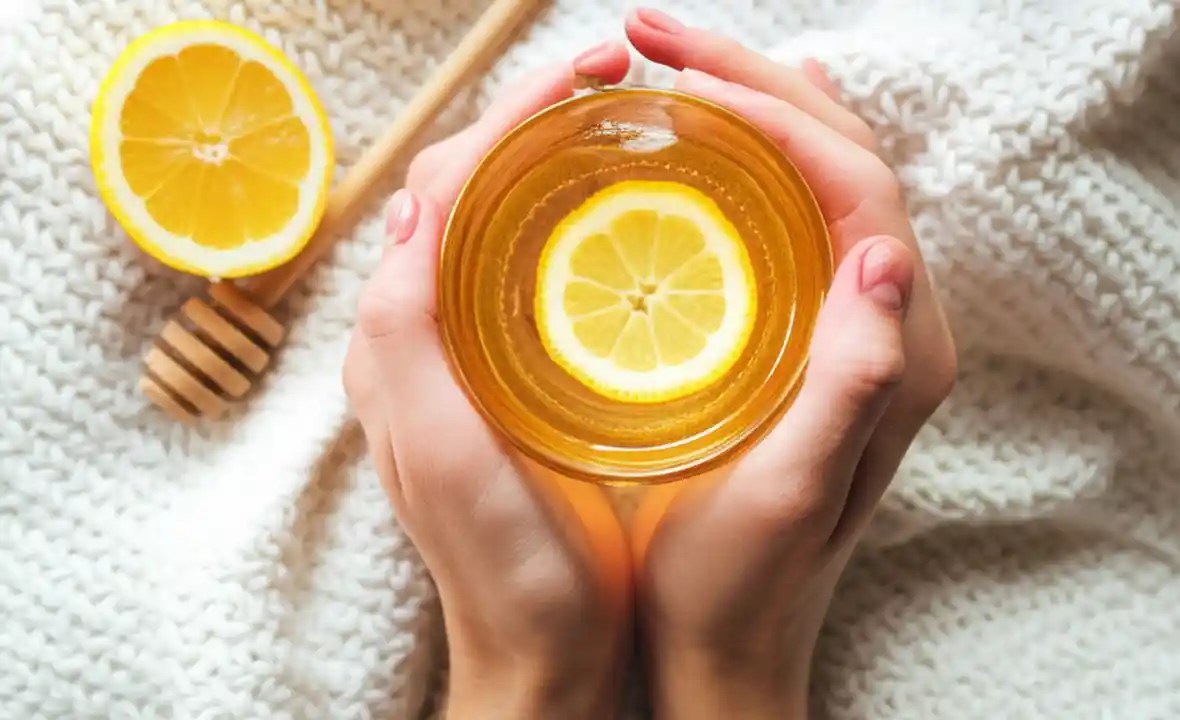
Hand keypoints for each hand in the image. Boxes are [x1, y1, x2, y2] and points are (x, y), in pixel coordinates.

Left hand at [342, 45, 634, 719]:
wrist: (543, 649)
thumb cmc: (506, 566)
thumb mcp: (443, 453)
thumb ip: (408, 334)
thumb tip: (420, 202)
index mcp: (403, 340)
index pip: (444, 186)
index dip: (513, 116)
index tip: (594, 76)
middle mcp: (426, 334)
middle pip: (470, 188)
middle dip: (537, 118)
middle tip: (620, 81)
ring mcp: (472, 355)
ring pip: (503, 222)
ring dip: (554, 160)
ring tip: (626, 126)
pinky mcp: (514, 380)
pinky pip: (532, 272)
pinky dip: (572, 220)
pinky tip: (624, 216)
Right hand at [625, 9, 956, 718]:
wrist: (732, 645)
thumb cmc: (740, 582)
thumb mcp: (793, 494)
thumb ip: (851, 383)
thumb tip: (880, 252)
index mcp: (899, 351)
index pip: (858, 187)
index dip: (778, 114)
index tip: (682, 75)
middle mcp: (893, 327)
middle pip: (845, 161)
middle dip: (756, 83)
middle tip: (656, 36)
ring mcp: (856, 329)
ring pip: (821, 178)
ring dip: (754, 107)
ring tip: (673, 63)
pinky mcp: (815, 342)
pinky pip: (797, 218)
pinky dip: (754, 159)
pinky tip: (717, 135)